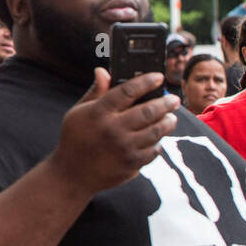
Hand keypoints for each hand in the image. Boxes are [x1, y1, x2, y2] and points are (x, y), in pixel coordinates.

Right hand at [48, 69, 179, 195]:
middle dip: (165, 103)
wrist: (72, 174)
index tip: (158, 76)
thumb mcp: (78, 112)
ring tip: (171, 118)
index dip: (146, 81)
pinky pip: (153, 150)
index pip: (128, 90)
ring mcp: (124, 147)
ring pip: (156, 131)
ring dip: (168, 122)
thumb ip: (95, 92)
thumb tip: (102, 71)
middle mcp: (113, 129)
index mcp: (99, 112)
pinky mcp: (131, 163)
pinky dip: (158, 143)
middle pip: (148, 111)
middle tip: (173, 99)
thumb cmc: (75, 139)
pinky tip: (158, 138)